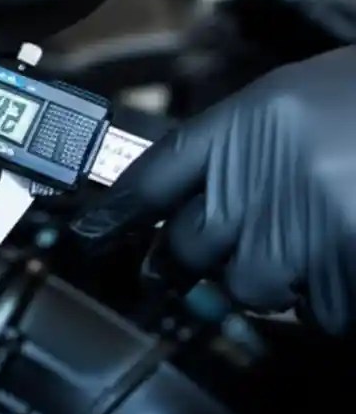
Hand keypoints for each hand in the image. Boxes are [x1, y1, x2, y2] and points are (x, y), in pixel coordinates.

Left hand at [72, 46, 355, 334]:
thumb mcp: (304, 103)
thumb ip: (243, 149)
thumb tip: (191, 201)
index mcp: (252, 121)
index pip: (154, 174)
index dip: (114, 211)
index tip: (86, 234)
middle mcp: (264, 176)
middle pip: (188, 245)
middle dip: (206, 253)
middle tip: (256, 235)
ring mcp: (304, 229)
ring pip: (247, 286)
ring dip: (278, 276)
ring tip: (329, 233)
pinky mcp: (341, 275)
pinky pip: (315, 310)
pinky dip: (332, 297)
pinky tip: (353, 255)